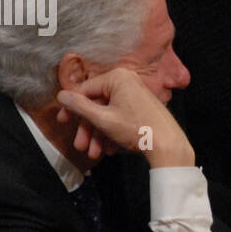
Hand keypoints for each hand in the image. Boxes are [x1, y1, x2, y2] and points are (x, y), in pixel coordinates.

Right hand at [55, 69, 192, 166]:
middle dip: (87, 129)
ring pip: (108, 114)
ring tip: (94, 154)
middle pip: (97, 104)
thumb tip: (60, 95)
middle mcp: (126, 81)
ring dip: (98, 135)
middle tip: (80, 146)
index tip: (62, 121)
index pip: (85, 90)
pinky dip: (112, 133)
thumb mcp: (103, 119)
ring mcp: (135, 94)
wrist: (169, 145)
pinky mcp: (142, 107)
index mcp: (117, 77)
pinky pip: (120, 117)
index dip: (71, 107)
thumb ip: (80, 107)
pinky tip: (110, 150)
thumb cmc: (136, 129)